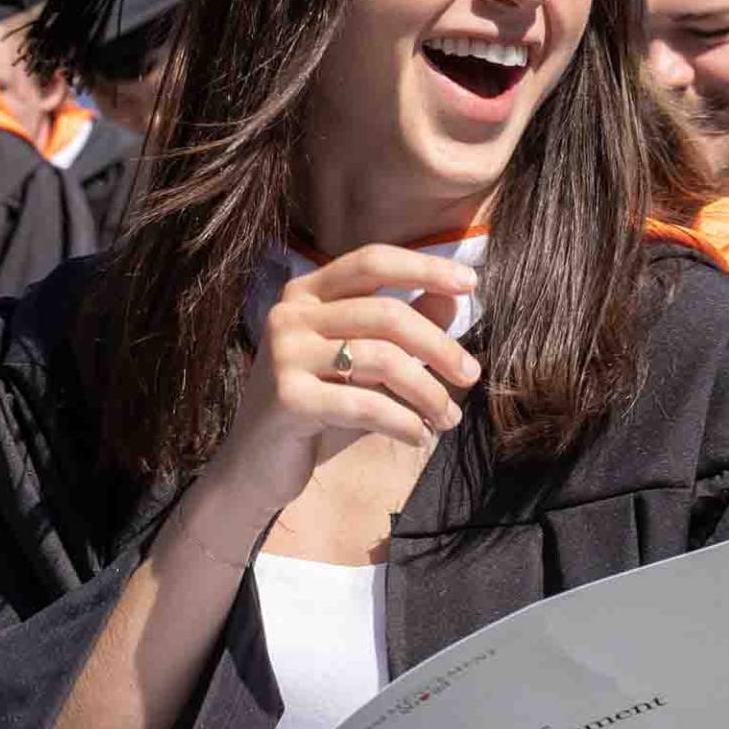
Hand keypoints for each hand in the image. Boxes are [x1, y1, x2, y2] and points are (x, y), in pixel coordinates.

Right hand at [194, 246, 479, 518]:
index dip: (423, 266)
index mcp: (305, 293)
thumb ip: (403, 327)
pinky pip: (366, 404)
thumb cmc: (319, 407)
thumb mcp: (363, 363)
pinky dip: (403, 422)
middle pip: (386, 314)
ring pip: (382, 359)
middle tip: (471, 375)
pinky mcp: (288, 398)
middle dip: (439, 346)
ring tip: (447, 418)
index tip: (471, 282)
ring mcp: (284, 354)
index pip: (371, 262)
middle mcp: (289, 315)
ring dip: (427, 392)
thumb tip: (453, 300)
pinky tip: (419, 437)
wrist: (257, 466)